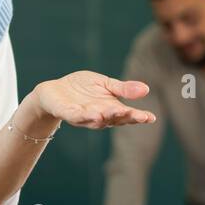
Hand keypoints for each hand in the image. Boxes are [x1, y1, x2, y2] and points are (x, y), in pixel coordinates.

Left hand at [34, 71, 155, 129]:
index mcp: (110, 108)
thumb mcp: (106, 84)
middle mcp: (99, 115)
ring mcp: (83, 116)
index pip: (127, 114)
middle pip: (114, 119)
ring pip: (96, 120)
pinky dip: (83, 115)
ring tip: (114, 113)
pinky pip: (76, 116)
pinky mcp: (67, 113)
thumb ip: (123, 88)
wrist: (54, 90)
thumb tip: (146, 89)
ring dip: (104, 118)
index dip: (138, 117)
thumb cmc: (82, 88)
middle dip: (126, 117)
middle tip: (139, 116)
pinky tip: (92, 113)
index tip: (150, 117)